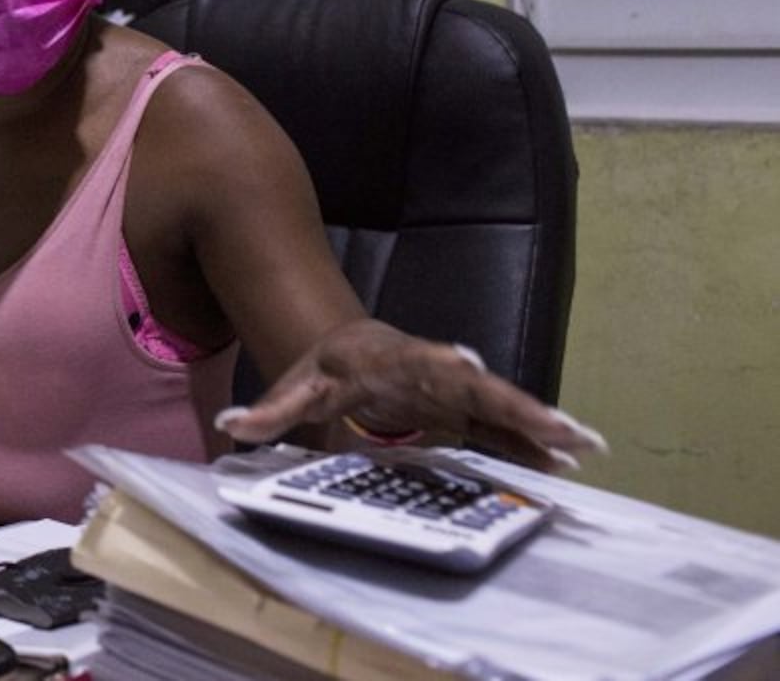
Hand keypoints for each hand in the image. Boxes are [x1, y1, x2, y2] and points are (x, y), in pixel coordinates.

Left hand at [215, 319, 608, 470]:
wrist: (349, 350)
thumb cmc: (326, 367)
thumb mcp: (295, 386)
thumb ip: (268, 411)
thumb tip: (231, 426)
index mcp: (400, 360)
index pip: (433, 363)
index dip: (459, 372)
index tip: (483, 375)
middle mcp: (438, 371)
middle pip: (485, 386)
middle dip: (523, 406)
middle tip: (567, 431)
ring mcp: (458, 392)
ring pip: (504, 407)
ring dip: (543, 427)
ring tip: (585, 449)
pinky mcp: (467, 413)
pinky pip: (504, 428)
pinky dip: (533, 443)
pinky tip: (566, 465)